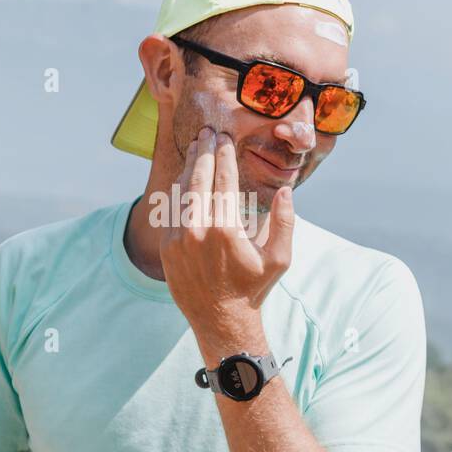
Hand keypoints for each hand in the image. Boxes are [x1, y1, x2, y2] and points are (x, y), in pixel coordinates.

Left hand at [159, 126, 294, 335]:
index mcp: (226, 229)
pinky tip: (184, 177)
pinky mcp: (166, 246)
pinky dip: (177, 190)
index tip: (225, 138)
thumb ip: (285, 222)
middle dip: (203, 151)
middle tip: (207, 132)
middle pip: (198, 178)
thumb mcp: (279, 259)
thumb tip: (285, 191)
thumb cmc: (253, 288)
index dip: (224, 155)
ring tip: (196, 148)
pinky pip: (170, 210)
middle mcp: (198, 230)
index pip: (223, 180)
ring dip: (189, 166)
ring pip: (181, 191)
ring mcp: (178, 238)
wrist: (220, 320)